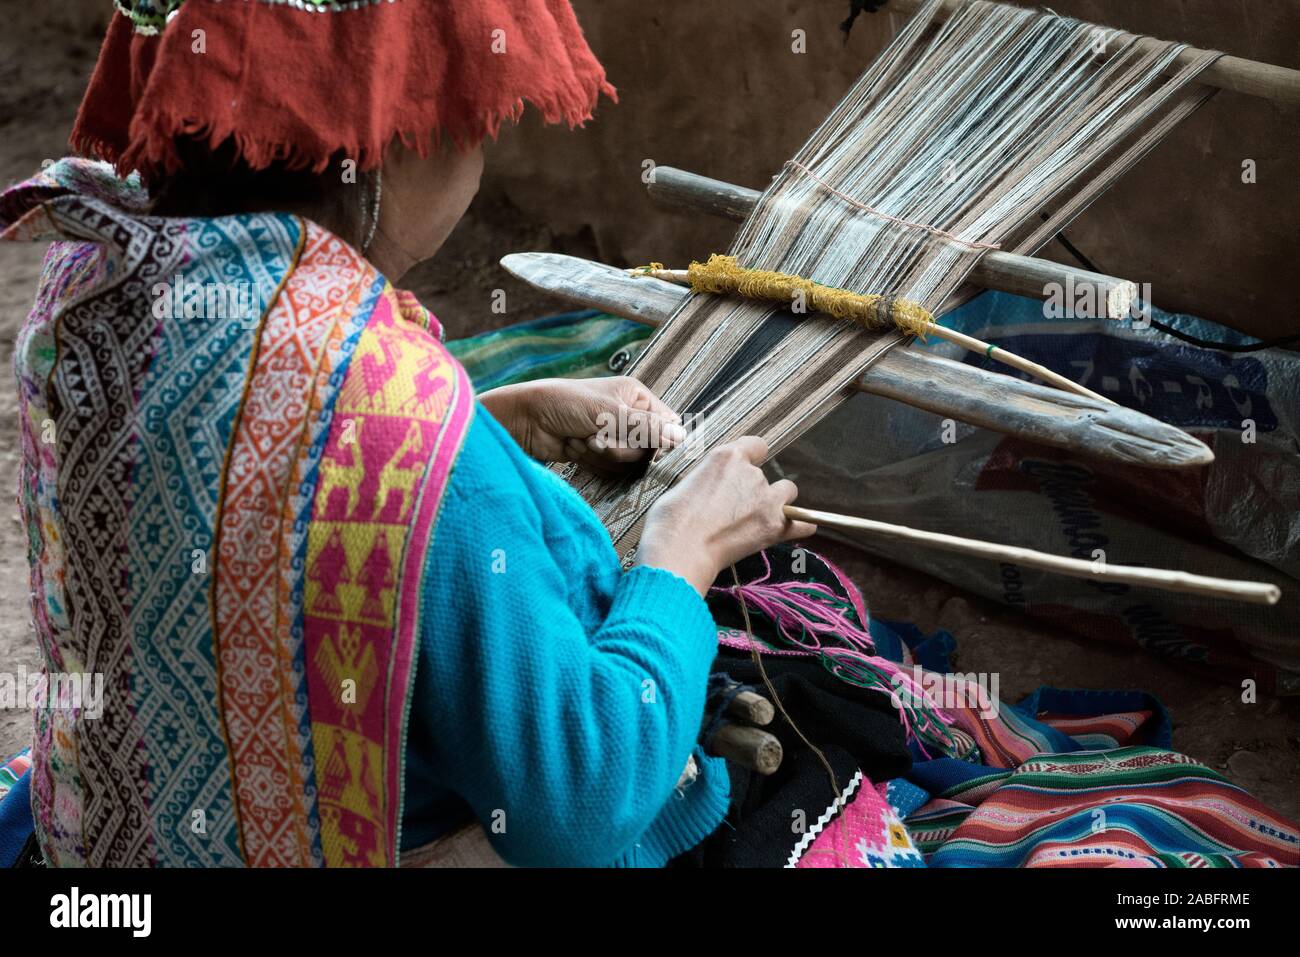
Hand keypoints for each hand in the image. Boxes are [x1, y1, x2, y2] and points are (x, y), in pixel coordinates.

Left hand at [480, 377, 684, 471]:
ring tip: (582, 440)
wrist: (526, 420)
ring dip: (604, 455)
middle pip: (648, 449)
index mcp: (636, 396)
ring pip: (628, 463)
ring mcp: (613, 437)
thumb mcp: (609, 413)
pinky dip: (593, 463)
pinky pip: (610, 470)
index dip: (661, 440)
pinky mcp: (598, 455)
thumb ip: (646, 428)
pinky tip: (575, 448)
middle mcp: (628, 416)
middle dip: (621, 448)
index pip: (667, 424)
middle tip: (598, 438)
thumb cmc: (566, 403)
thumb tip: (680, 438)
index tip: (653, 451)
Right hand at [636, 436, 816, 595]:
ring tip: (758, 519)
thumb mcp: (685, 485)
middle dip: (755, 489)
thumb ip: (709, 480)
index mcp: (727, 457)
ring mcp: (766, 499)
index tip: (742, 472)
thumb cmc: (672, 520)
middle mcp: (751, 473)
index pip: (755, 446)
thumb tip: (714, 491)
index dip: (750, 458)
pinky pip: (803, 523)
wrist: (680, 548)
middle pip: (766, 475)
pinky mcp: (775, 526)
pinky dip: (800, 526)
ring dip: (778, 502)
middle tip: (736, 509)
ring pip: (787, 492)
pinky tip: (794, 530)